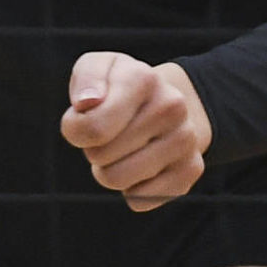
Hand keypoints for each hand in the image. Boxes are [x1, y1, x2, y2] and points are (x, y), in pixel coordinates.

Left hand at [60, 52, 210, 212]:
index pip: (94, 128)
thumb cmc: (119, 86)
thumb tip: (86, 103)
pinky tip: (138, 165)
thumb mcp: (96, 67)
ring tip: (119, 149)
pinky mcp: (191, 170)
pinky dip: (129, 189)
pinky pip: (139, 200)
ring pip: (119, 182)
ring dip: (108, 170)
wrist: (165, 99)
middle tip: (105, 134)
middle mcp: (171, 107)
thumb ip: (85, 79)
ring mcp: (185, 140)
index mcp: (143, 78)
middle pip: (102, 156)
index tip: (79, 119)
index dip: (75, 130)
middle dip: (93, 148)